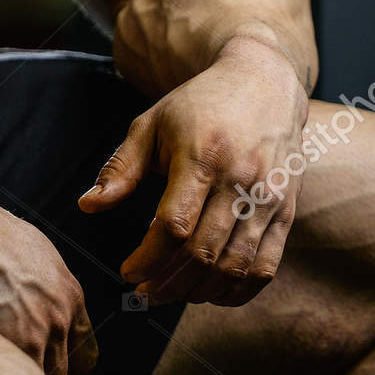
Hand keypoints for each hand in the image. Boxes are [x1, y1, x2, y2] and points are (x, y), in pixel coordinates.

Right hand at [0, 162, 97, 374]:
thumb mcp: (36, 253)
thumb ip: (50, 288)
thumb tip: (46, 306)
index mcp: (70, 295)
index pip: (86, 353)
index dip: (68, 369)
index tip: (51, 374)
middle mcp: (59, 317)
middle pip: (64, 373)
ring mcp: (35, 334)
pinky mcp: (6, 344)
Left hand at [77, 40, 308, 306]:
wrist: (264, 81)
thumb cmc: (198, 105)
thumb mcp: (151, 124)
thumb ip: (120, 168)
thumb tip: (87, 206)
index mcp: (202, 157)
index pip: (174, 225)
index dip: (148, 258)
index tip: (128, 272)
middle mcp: (241, 180)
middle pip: (204, 252)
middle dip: (168, 283)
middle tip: (144, 292)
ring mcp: (269, 198)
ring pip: (235, 266)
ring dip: (199, 291)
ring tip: (172, 292)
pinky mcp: (287, 211)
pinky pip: (266, 267)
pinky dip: (238, 291)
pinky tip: (211, 293)